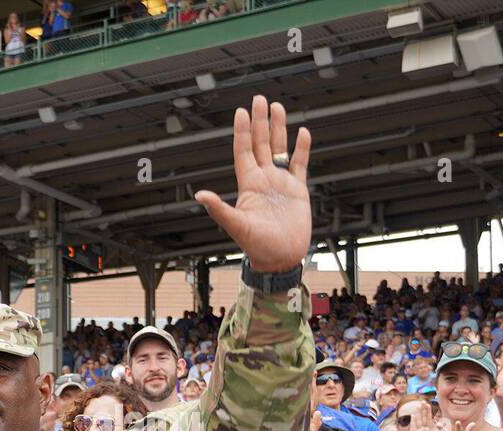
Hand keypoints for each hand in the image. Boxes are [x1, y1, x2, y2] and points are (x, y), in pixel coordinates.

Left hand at [196, 95, 311, 273]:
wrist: (280, 259)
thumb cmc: (257, 247)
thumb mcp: (236, 226)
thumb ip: (219, 209)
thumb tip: (199, 194)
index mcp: (248, 185)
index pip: (243, 151)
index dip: (242, 132)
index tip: (241, 111)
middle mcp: (263, 180)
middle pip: (260, 144)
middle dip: (259, 122)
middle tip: (259, 99)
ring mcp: (280, 184)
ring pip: (278, 149)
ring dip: (278, 129)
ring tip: (278, 107)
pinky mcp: (297, 191)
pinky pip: (299, 165)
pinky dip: (301, 149)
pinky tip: (303, 133)